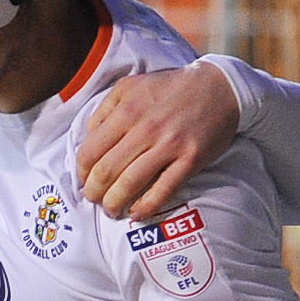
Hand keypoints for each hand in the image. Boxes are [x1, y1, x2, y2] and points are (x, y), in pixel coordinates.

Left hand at [75, 61, 237, 219]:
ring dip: (114, 203)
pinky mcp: (191, 159)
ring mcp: (169, 145)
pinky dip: (147, 206)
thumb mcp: (129, 87)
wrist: (218, 88)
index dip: (81, 172)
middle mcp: (144, 129)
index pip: (90, 151)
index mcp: (126, 111)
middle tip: (94, 199)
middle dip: (94, 192)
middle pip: (106, 171)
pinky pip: (164, 190)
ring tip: (111, 210)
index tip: (83, 180)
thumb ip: (104, 110)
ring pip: (130, 183)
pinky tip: (137, 213)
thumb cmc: (169, 89)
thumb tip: (88, 138)